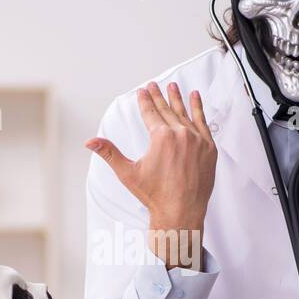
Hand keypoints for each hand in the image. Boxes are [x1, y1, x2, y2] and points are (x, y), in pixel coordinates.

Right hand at [85, 81, 216, 268]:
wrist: (181, 212)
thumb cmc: (155, 195)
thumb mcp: (128, 173)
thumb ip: (109, 153)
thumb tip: (90, 142)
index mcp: (161, 137)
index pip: (150, 112)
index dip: (145, 100)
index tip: (142, 90)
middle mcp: (181, 135)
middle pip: (167, 110)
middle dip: (159, 96)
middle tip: (154, 85)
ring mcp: (197, 140)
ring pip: (185, 114)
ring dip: (178, 99)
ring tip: (173, 86)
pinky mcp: (209, 148)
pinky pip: (203, 123)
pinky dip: (198, 109)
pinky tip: (195, 97)